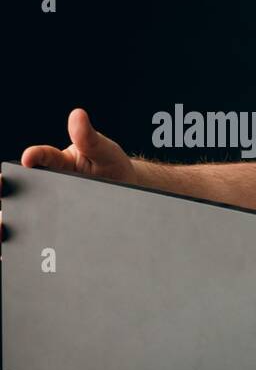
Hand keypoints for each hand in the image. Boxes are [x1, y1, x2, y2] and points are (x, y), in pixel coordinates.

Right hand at [3, 108, 134, 255]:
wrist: (129, 195)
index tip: (29, 158)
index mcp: (55, 162)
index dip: (34, 157)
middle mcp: (46, 184)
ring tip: (3, 231)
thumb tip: (78, 115)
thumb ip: (90, 137)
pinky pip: (34, 236)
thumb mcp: (105, 151)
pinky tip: (12, 254)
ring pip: (21, 215)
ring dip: (8, 223)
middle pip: (18, 189)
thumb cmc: (113, 168)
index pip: (40, 157)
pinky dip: (22, 246)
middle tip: (2, 194)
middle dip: (6, 194)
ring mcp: (49, 208)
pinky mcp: (54, 228)